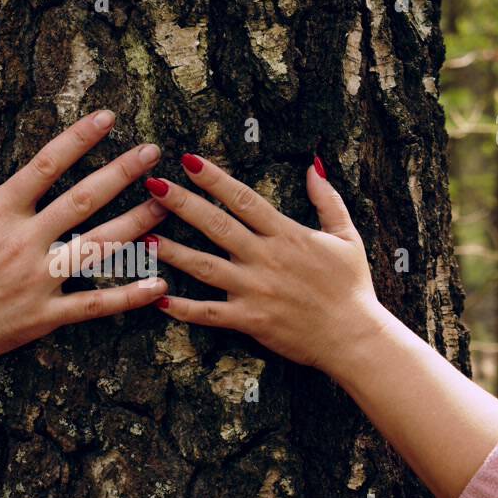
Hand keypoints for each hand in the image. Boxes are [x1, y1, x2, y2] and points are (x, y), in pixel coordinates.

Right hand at [0, 112, 168, 375]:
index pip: (45, 165)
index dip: (79, 138)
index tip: (108, 118)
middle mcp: (23, 241)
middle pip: (83, 200)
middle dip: (121, 173)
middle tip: (152, 153)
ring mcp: (37, 280)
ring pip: (97, 248)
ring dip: (135, 226)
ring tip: (165, 208)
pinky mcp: (42, 317)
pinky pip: (93, 305)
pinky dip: (128, 297)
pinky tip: (159, 286)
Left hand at [147, 154, 391, 374]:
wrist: (354, 336)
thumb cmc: (352, 286)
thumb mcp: (347, 236)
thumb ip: (327, 200)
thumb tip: (313, 167)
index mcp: (286, 234)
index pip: (244, 199)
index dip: (215, 178)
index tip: (189, 160)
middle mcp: (265, 257)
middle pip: (216, 225)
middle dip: (182, 203)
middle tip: (153, 185)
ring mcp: (254, 289)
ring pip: (204, 266)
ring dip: (173, 251)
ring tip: (143, 238)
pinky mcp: (249, 319)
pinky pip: (210, 313)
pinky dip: (183, 308)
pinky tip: (158, 298)